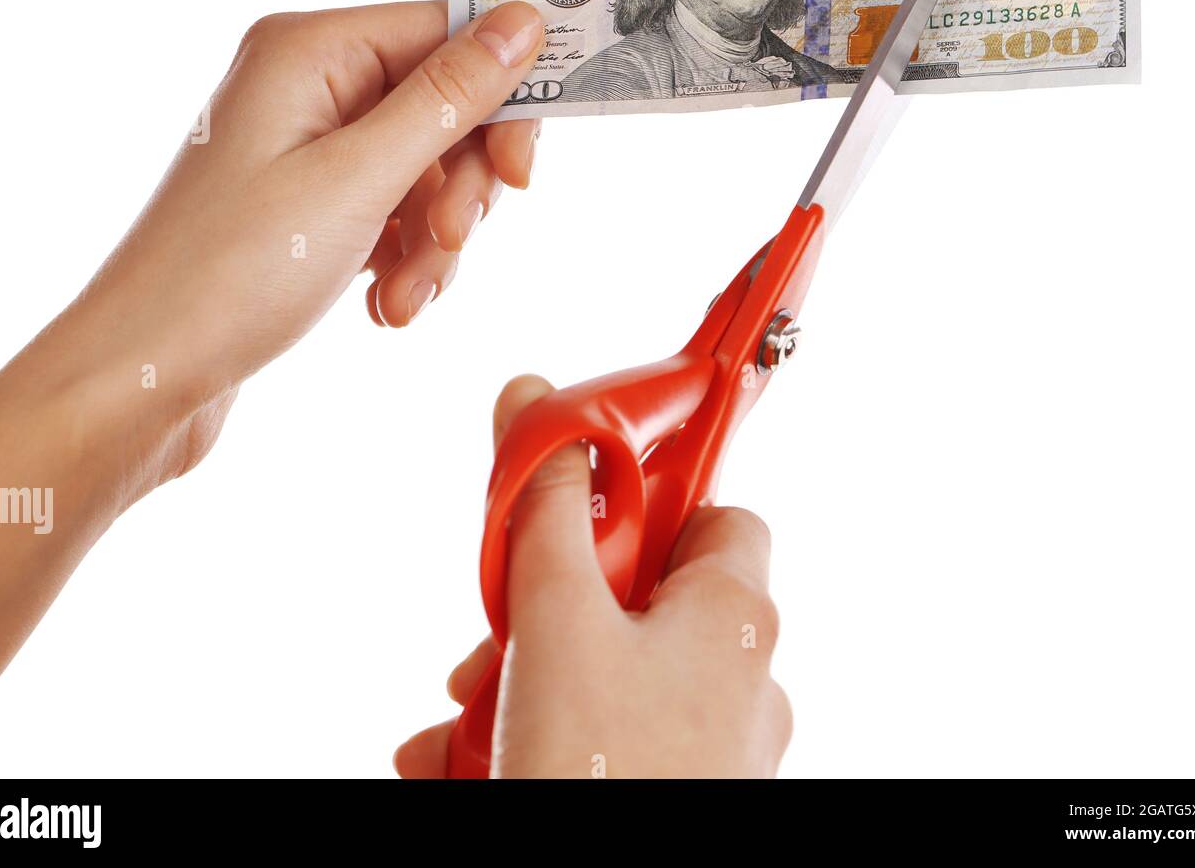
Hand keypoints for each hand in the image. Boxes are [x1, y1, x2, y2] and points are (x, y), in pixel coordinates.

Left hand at [50, 0, 543, 498]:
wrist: (144, 377)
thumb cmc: (227, 273)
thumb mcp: (358, 179)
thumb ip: (449, 98)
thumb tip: (525, 21)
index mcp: (308, 50)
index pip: (445, 34)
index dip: (499, 98)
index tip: (521, 172)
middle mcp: (307, 86)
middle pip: (443, 107)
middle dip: (460, 186)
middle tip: (453, 239)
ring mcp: (307, 148)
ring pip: (427, 170)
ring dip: (434, 239)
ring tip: (403, 296)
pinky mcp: (310, 205)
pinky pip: (396, 211)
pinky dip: (406, 259)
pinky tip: (385, 303)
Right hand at [395, 376, 791, 778]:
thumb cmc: (600, 776)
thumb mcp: (554, 620)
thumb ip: (546, 507)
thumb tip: (536, 401)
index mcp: (734, 618)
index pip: (718, 513)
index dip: (647, 500)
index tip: (576, 505)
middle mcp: (739, 682)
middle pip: (639, 598)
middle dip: (545, 610)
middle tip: (490, 637)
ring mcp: (711, 750)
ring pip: (605, 676)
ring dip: (519, 683)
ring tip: (455, 721)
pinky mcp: (671, 793)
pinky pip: (601, 741)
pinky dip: (533, 738)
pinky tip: (461, 765)